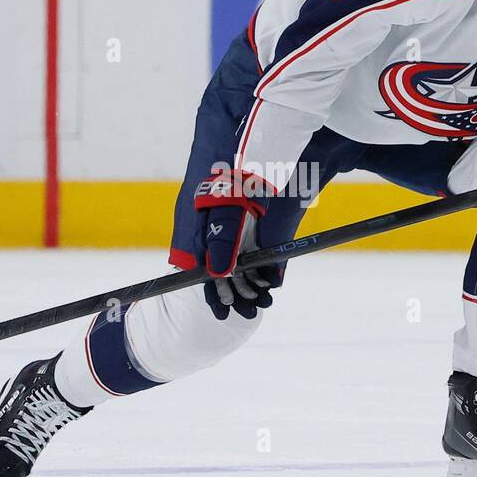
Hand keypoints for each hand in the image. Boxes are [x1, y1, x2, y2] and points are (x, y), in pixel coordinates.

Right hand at [194, 169, 279, 319]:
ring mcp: (238, 240)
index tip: (223, 313)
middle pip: (226, 276)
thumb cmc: (235, 185)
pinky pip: (258, 259)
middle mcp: (220, 242)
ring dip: (252, 288)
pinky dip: (265, 272)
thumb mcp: (227, 211)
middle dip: (238, 296)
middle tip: (252, 312)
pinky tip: (271, 282)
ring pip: (243, 271)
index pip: (206, 274)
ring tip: (264, 302)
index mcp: (206, 238)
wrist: (258, 163)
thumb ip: (222, 241)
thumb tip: (218, 274)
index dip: (214, 295)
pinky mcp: (255, 237)